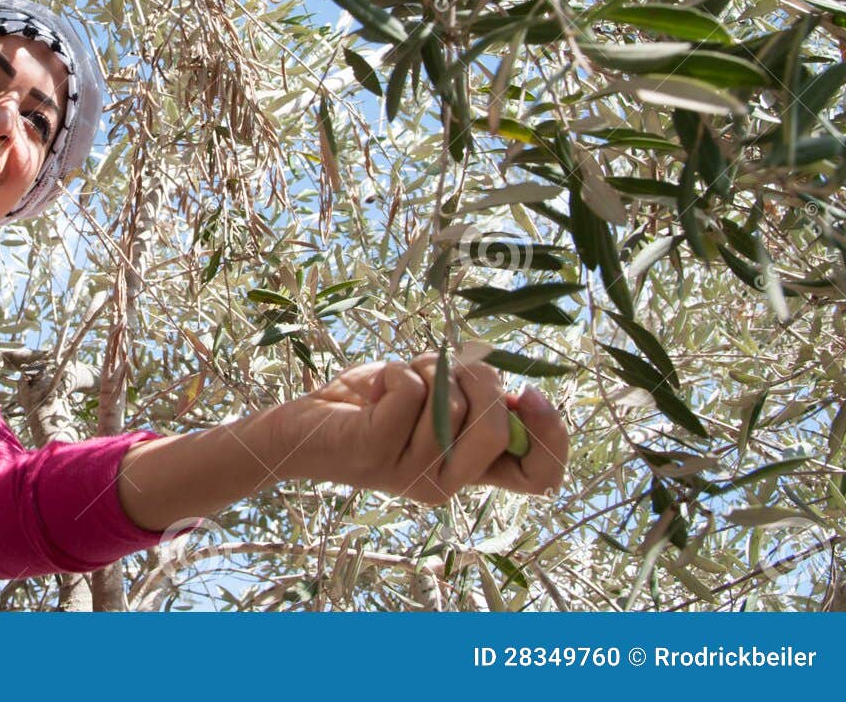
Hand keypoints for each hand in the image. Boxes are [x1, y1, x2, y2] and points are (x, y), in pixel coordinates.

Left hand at [270, 352, 568, 505]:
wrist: (299, 427)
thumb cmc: (370, 407)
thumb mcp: (433, 399)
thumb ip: (472, 400)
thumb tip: (512, 391)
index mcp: (467, 470)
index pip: (540, 477)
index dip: (551, 437)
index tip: (526, 395)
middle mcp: (445, 482)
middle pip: (498, 432)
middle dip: (479, 379)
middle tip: (443, 368)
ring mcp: (409, 473)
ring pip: (451, 403)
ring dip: (425, 370)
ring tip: (398, 381)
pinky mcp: (375, 451)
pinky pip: (410, 393)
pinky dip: (396, 372)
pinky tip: (374, 390)